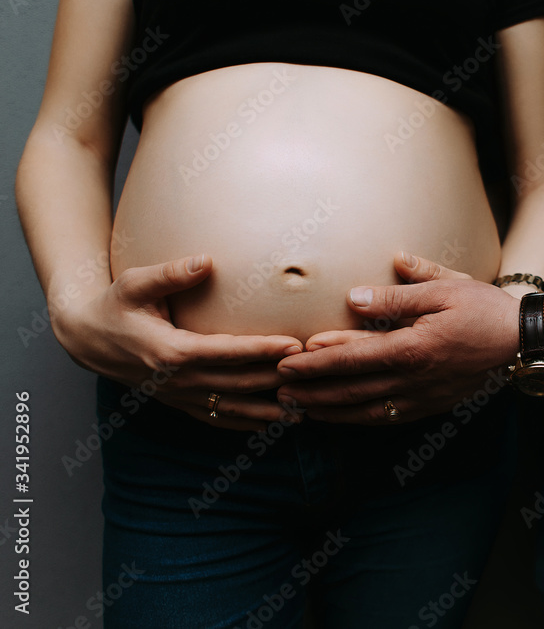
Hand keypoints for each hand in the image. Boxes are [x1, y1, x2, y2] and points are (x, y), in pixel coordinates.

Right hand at [52, 254, 304, 430]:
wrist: (86, 339)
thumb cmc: (114, 305)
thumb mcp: (133, 283)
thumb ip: (170, 273)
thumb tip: (205, 261)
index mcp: (171, 352)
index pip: (228, 352)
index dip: (263, 350)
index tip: (294, 344)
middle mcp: (178, 380)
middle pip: (239, 383)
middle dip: (278, 378)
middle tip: (315, 372)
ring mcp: (179, 396)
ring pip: (233, 407)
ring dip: (270, 409)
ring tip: (307, 407)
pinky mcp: (180, 403)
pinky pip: (218, 418)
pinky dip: (247, 423)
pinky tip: (274, 423)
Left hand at [276, 252, 520, 424]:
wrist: (524, 342)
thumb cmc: (485, 309)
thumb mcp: (444, 289)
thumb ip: (397, 297)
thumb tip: (354, 299)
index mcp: (412, 349)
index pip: (350, 360)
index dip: (314, 363)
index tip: (284, 363)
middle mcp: (413, 381)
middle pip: (350, 391)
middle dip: (311, 392)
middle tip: (278, 393)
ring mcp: (423, 398)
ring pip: (366, 411)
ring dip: (329, 411)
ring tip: (300, 409)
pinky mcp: (433, 406)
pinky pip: (388, 418)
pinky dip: (359, 419)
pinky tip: (344, 416)